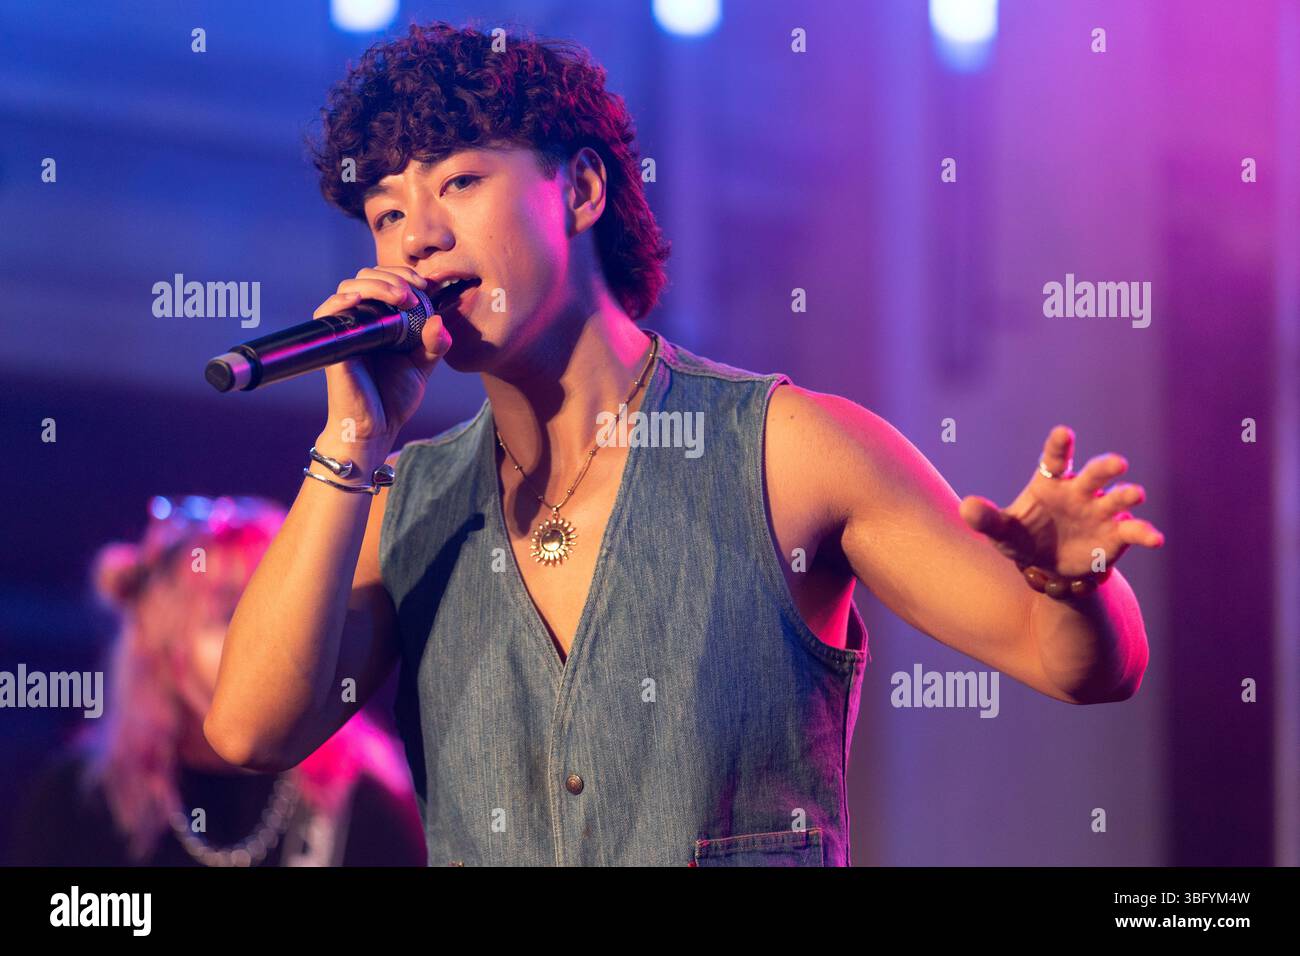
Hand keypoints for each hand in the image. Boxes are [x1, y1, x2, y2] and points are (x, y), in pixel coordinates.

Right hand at [312, 265, 452, 443]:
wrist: (377, 428)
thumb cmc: (394, 397)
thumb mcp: (423, 365)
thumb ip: (435, 343)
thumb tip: (439, 319)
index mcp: (381, 319)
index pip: (386, 281)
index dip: (405, 276)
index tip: (427, 285)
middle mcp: (360, 320)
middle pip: (367, 276)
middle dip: (393, 276)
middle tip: (415, 290)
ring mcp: (345, 330)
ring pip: (349, 287)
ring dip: (376, 284)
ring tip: (400, 296)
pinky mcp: (333, 343)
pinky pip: (327, 312)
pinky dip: (341, 300)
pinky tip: (359, 299)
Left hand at [959, 425, 1164, 598]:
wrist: (1048, 569)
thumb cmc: (1024, 539)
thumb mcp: (1003, 532)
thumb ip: (987, 519)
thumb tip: (965, 507)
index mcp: (1051, 483)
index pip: (1055, 459)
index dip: (1059, 445)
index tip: (1063, 432)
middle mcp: (1081, 492)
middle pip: (1095, 473)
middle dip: (1106, 467)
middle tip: (1116, 463)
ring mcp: (1101, 512)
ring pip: (1119, 497)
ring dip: (1127, 494)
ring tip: (1133, 494)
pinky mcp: (1117, 535)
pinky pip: (1134, 530)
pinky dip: (1146, 532)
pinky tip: (1155, 538)